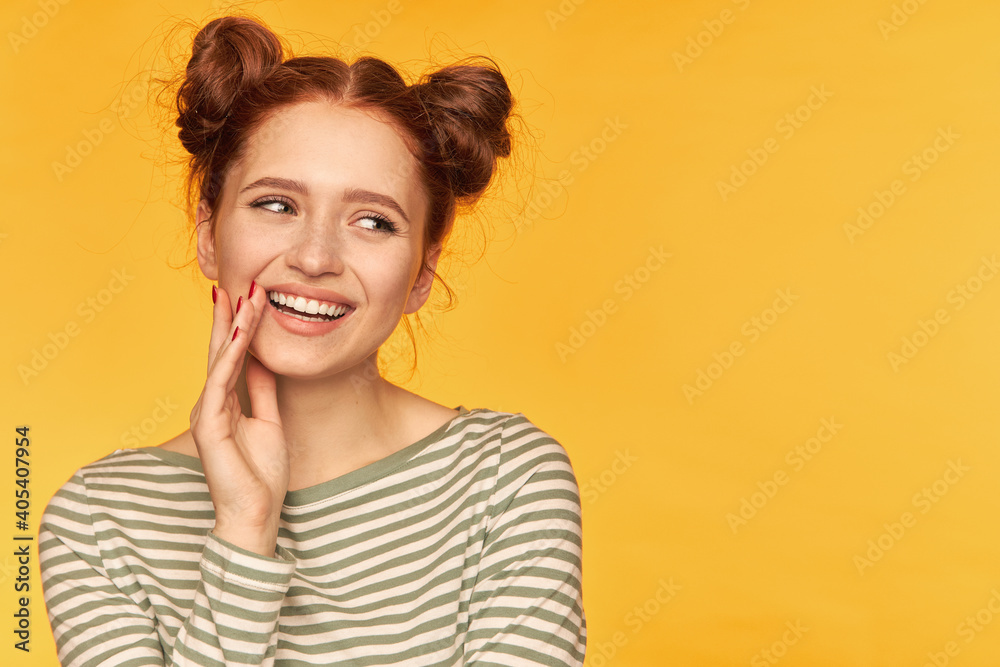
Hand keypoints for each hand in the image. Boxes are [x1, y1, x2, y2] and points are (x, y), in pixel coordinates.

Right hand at [189, 281, 289, 555]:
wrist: (255, 514)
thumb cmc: (261, 474)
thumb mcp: (269, 420)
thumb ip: (262, 391)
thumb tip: (263, 360)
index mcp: (225, 402)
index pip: (231, 355)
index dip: (239, 325)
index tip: (250, 295)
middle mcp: (211, 403)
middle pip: (220, 350)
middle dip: (232, 316)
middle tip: (241, 282)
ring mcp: (208, 413)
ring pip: (220, 360)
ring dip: (234, 327)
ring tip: (244, 297)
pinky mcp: (209, 426)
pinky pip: (221, 384)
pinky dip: (230, 358)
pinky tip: (238, 336)